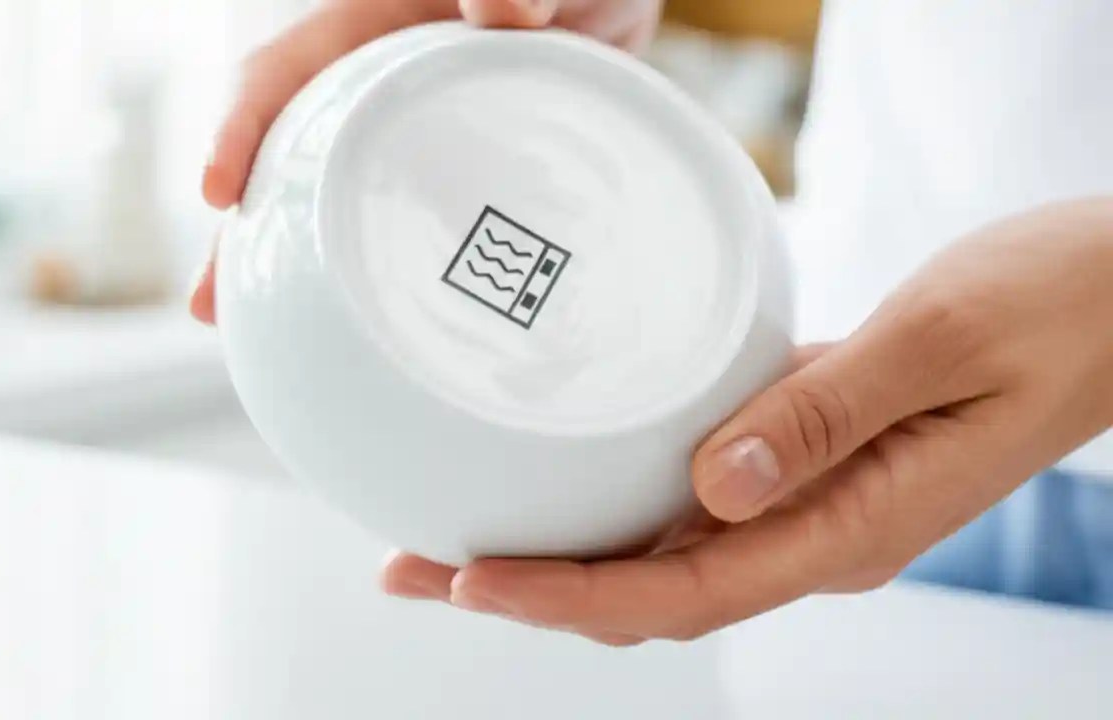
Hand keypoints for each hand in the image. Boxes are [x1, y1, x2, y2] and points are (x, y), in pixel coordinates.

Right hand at [190, 0, 664, 322]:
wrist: (613, 15)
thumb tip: (498, 7)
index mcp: (367, 29)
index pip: (282, 74)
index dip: (241, 129)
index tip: (217, 191)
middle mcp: (368, 88)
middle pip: (284, 158)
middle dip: (241, 229)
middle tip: (211, 304)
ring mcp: (399, 142)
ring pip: (330, 206)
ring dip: (294, 266)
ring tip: (258, 335)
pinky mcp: (444, 183)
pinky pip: (397, 232)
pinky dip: (376, 280)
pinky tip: (366, 330)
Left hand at [382, 198, 1112, 645]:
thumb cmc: (1056, 307)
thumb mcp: (945, 339)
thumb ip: (826, 412)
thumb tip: (714, 482)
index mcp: (854, 525)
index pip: (685, 592)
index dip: (571, 599)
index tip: (472, 584)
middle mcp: (820, 533)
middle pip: (650, 592)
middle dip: (531, 591)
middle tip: (414, 571)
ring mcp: (810, 504)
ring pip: (660, 554)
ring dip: (557, 553)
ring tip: (449, 540)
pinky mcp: (806, 462)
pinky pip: (691, 504)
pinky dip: (614, 505)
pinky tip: (557, 485)